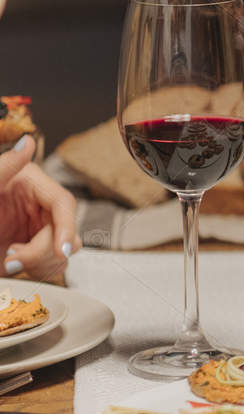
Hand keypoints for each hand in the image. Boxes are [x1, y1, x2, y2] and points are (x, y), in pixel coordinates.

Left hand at [0, 136, 77, 280]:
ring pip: (63, 252)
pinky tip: (9, 265)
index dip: (66, 226)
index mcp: (30, 186)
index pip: (63, 203)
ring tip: (8, 262)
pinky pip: (49, 266)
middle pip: (67, 231)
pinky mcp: (28, 254)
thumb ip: (5, 166)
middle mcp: (38, 209)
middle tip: (12, 259)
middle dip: (44, 251)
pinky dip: (35, 271)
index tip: (59, 249)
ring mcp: (34, 233)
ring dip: (40, 263)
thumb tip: (27, 142)